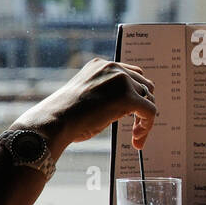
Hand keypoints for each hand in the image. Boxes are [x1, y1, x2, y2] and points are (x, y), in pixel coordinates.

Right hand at [18, 58, 156, 151]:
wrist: (55, 120)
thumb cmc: (64, 116)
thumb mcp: (86, 96)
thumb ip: (105, 93)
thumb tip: (124, 108)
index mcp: (101, 65)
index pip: (131, 76)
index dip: (135, 96)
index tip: (130, 116)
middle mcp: (113, 67)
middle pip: (144, 85)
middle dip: (142, 106)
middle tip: (135, 128)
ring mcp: (121, 79)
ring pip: (148, 98)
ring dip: (145, 118)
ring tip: (136, 135)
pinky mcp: (127, 96)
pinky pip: (150, 111)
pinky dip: (147, 126)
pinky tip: (137, 138)